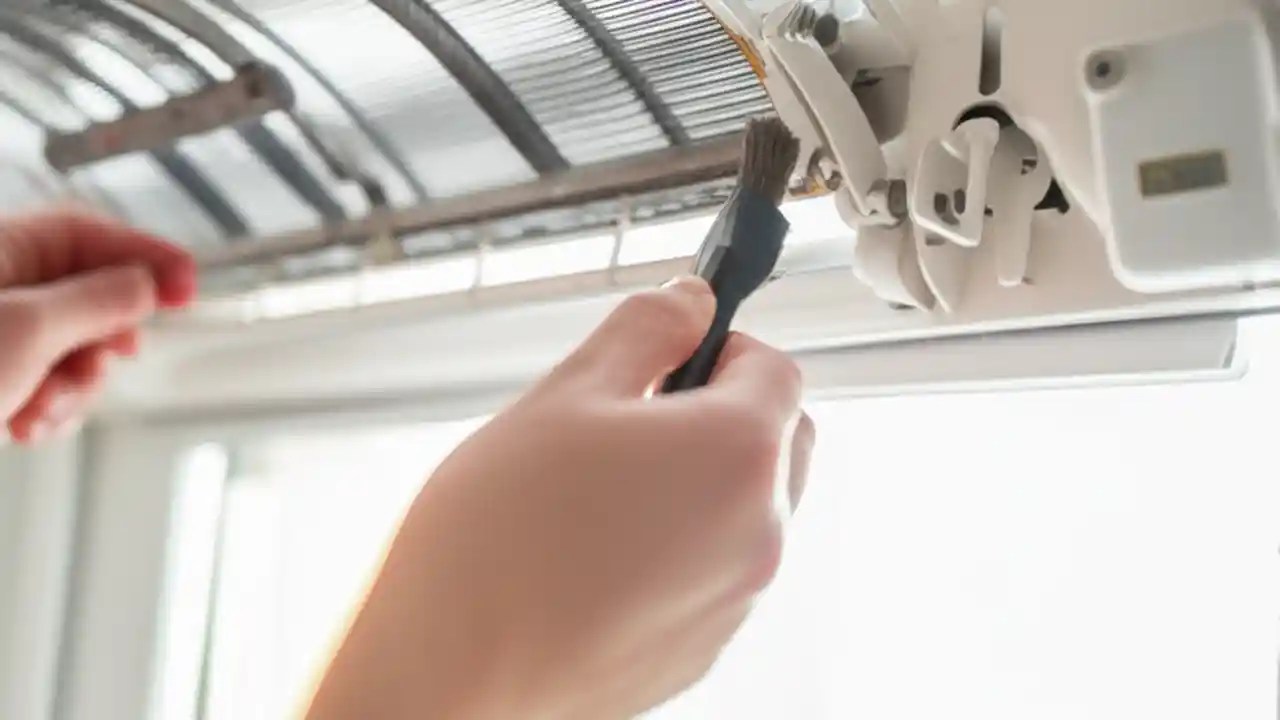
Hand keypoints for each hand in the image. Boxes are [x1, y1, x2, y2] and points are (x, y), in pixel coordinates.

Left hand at [0, 209, 195, 442]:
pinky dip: (44, 406)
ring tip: (39, 408)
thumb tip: (145, 281)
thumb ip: (98, 299)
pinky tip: (21, 425)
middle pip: (86, 295)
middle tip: (104, 360)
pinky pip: (40, 383)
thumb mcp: (27, 331)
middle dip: (101, 340)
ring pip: (68, 348)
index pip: (88, 233)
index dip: (144, 256)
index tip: (186, 286)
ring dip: (71, 386)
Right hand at [308, 277, 814, 719]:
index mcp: (736, 455)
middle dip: (725, 413)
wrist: (450, 675)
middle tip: (638, 417)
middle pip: (778, 442)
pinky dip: (682, 547)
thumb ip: (644, 331)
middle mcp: (758, 533)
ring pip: (748, 510)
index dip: (724, 346)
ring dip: (702, 482)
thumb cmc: (493, 542)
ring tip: (604, 492)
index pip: (777, 369)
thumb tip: (690, 303)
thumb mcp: (566, 395)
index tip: (673, 354)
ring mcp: (734, 599)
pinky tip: (601, 552)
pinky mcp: (703, 647)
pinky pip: (716, 572)